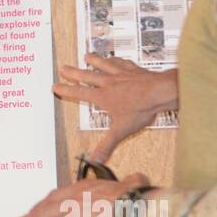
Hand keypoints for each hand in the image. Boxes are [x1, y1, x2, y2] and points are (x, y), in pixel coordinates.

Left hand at [5, 172, 151, 216]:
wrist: (139, 210)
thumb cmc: (140, 198)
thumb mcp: (131, 183)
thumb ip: (129, 182)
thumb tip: (138, 179)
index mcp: (83, 189)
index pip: (55, 197)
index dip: (41, 206)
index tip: (33, 211)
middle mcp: (71, 202)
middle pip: (42, 211)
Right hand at [53, 54, 177, 158]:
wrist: (160, 92)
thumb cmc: (141, 109)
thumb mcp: (121, 130)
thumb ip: (107, 145)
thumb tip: (95, 160)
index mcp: (102, 96)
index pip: (79, 92)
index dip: (65, 90)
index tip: (55, 86)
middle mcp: (109, 82)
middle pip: (86, 75)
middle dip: (73, 72)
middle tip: (64, 68)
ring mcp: (121, 74)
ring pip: (103, 65)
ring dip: (93, 61)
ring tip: (86, 57)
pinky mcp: (133, 69)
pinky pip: (121, 62)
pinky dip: (116, 60)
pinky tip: (115, 58)